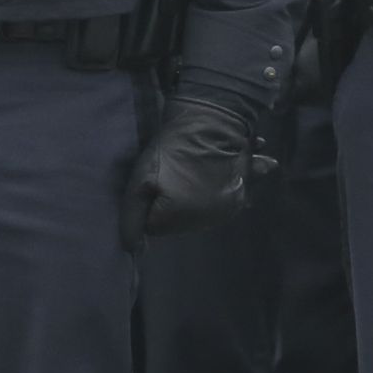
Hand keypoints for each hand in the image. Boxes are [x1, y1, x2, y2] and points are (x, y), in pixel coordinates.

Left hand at [122, 91, 260, 246]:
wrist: (211, 120)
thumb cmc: (170, 149)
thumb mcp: (140, 181)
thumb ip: (133, 219)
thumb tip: (135, 251)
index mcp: (181, 219)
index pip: (154, 225)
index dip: (149, 203)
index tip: (153, 182)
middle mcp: (207, 221)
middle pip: (178, 222)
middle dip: (171, 204)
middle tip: (171, 174)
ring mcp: (225, 210)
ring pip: (198, 214)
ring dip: (193, 199)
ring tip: (192, 171)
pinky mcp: (238, 196)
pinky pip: (222, 206)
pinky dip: (219, 195)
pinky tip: (218, 179)